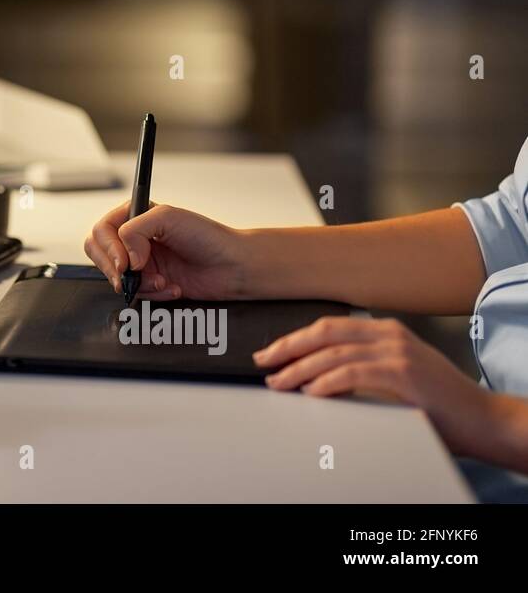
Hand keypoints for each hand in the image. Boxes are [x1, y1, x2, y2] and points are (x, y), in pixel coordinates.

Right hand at [83, 202, 249, 300]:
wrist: (233, 267)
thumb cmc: (209, 237)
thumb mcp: (168, 218)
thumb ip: (135, 230)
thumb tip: (124, 257)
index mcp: (135, 216)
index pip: (101, 230)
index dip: (108, 248)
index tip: (124, 261)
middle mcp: (135, 239)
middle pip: (99, 254)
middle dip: (115, 269)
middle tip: (131, 274)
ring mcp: (141, 262)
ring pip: (117, 278)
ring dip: (140, 283)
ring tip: (162, 280)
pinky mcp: (151, 283)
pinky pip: (136, 294)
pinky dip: (152, 294)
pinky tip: (172, 287)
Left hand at [256, 316, 495, 456]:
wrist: (482, 419)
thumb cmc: (436, 402)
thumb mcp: (394, 374)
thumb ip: (360, 369)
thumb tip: (313, 378)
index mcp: (384, 330)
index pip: (327, 327)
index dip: (294, 339)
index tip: (269, 353)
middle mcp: (388, 334)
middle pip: (323, 334)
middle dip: (287, 348)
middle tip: (263, 363)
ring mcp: (397, 352)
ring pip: (332, 354)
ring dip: (300, 370)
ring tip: (280, 383)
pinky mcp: (403, 373)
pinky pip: (354, 373)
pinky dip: (327, 382)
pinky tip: (311, 392)